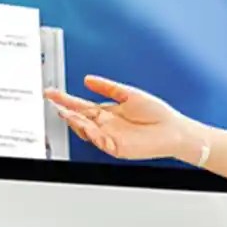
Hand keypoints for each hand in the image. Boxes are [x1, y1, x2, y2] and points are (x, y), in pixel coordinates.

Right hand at [44, 75, 200, 160]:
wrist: (174, 130)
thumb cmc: (158, 114)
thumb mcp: (128, 94)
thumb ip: (108, 87)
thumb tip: (88, 79)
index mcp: (108, 112)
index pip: (82, 105)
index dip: (66, 100)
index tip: (52, 93)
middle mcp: (107, 125)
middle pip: (80, 118)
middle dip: (65, 111)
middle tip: (53, 103)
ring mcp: (110, 137)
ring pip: (86, 130)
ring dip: (75, 121)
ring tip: (65, 112)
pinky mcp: (116, 147)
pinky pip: (99, 141)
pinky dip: (91, 133)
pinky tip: (85, 124)